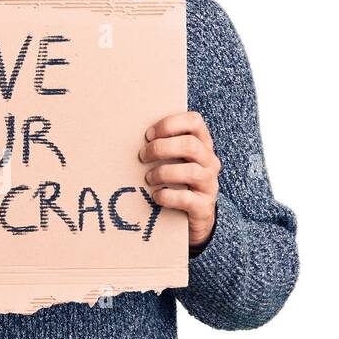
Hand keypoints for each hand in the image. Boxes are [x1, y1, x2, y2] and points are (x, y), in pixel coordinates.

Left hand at [138, 111, 219, 250]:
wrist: (196, 216)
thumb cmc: (177, 181)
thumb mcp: (174, 159)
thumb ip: (162, 145)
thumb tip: (129, 136)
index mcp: (202, 144)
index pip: (194, 121)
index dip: (170, 124)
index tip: (148, 135)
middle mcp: (209, 161)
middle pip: (190, 145)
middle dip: (160, 149)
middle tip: (142, 157)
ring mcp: (209, 184)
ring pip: (191, 171)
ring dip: (163, 173)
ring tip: (148, 178)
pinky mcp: (203, 206)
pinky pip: (186, 198)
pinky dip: (167, 196)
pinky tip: (156, 196)